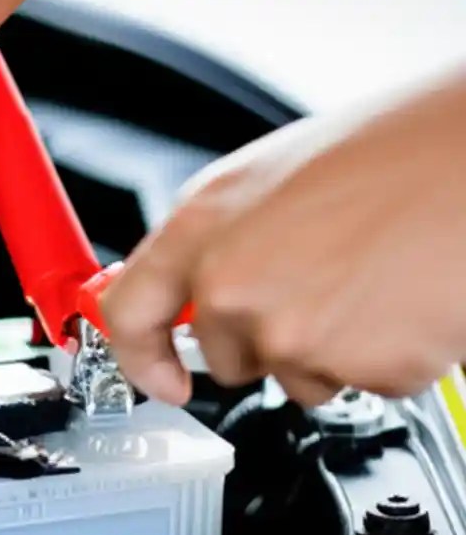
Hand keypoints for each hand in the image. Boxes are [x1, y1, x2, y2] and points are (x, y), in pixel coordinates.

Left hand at [101, 65, 465, 405]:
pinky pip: (361, 384)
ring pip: (295, 377)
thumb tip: (197, 286)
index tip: (161, 379)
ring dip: (332, 349)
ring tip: (375, 281)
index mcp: (203, 226)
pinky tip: (407, 301)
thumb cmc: (398, 150)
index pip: (129, 315)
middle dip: (269, 340)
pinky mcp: (355, 367)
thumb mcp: (274, 179)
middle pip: (225, 358)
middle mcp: (233, 284)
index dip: (140, 357)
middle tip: (327, 285)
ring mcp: (290, 332)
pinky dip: (388, 356)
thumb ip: (222, 239)